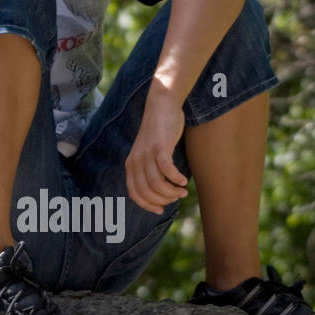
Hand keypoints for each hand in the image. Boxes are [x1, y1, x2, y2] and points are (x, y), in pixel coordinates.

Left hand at [125, 84, 188, 214]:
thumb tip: (160, 190)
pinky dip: (175, 179)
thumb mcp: (148, 152)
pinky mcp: (159, 147)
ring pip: (156, 184)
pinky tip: (183, 180)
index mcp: (131, 164)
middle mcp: (135, 161)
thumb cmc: (159, 131)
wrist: (161, 105)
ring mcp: (146, 154)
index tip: (161, 210)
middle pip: (147, 192)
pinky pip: (166, 170)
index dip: (147, 205)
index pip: (134, 193)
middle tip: (177, 197)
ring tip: (182, 191)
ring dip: (171, 192)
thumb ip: (150, 169)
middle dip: (163, 200)